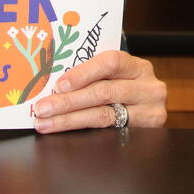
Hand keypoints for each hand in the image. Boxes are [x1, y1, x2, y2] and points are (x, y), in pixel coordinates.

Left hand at [31, 50, 166, 132]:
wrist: (148, 109)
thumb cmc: (124, 89)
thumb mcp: (115, 78)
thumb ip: (93, 76)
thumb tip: (53, 85)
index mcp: (137, 66)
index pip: (112, 62)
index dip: (84, 73)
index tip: (59, 85)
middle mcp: (148, 86)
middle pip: (105, 92)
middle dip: (69, 101)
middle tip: (43, 109)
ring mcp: (150, 110)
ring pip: (104, 114)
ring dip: (70, 119)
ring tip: (46, 123)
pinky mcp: (147, 131)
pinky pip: (109, 131)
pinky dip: (83, 130)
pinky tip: (65, 131)